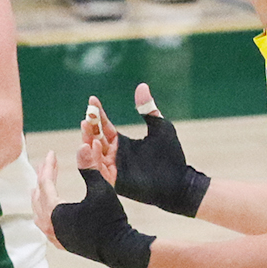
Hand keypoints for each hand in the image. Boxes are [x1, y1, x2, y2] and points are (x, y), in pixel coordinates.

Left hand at [31, 149, 154, 267]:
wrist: (120, 249)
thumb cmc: (110, 219)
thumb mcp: (100, 189)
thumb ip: (89, 167)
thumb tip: (83, 145)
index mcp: (55, 211)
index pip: (45, 183)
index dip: (48, 165)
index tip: (51, 153)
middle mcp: (50, 225)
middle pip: (38, 196)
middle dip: (43, 178)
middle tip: (48, 164)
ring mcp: (55, 236)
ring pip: (38, 212)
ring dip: (40, 195)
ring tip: (43, 184)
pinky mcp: (62, 243)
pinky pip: (45, 225)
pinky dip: (45, 212)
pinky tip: (51, 208)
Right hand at [87, 84, 211, 215]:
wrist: (180, 181)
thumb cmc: (171, 155)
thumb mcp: (160, 127)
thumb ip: (148, 109)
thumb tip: (142, 85)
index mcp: (122, 142)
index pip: (104, 126)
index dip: (97, 113)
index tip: (92, 100)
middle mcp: (115, 155)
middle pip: (94, 139)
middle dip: (89, 128)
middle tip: (87, 117)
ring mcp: (114, 169)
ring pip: (93, 155)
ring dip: (87, 142)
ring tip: (87, 129)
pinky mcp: (116, 182)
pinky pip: (99, 172)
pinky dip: (93, 161)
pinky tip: (95, 147)